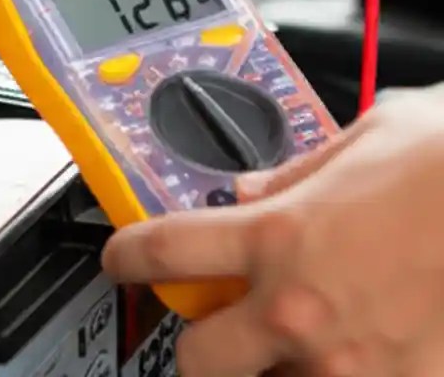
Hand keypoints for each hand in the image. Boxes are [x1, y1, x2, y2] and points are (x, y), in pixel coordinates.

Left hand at [102, 84, 443, 376]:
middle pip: (196, 361)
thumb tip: (254, 191)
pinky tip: (369, 349)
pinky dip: (343, 375)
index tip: (124, 261)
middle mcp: (301, 309)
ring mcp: (353, 365)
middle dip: (202, 345)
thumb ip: (298, 175)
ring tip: (309, 339)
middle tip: (221, 327)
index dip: (127, 258)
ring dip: (276, 369)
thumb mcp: (368, 139)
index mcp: (280, 236)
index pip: (160, 252)